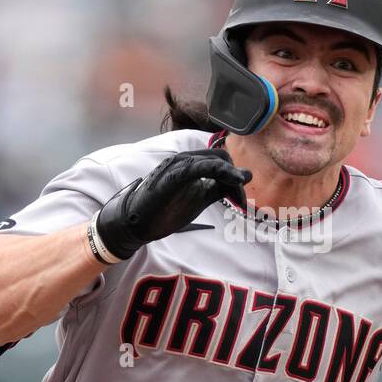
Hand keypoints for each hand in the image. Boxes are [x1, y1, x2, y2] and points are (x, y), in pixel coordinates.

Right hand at [95, 148, 251, 260]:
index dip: (236, 178)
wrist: (137, 222)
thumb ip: (219, 188)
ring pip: (215, 162)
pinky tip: (232, 184)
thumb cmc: (166, 209)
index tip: (241, 200)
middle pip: (222, 159)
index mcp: (190, 162)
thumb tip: (244, 178)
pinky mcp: (174, 175)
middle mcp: (185, 159)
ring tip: (240, 202)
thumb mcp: (200, 197)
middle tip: (241, 204)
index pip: (221, 160)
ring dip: (233, 180)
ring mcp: (179, 165)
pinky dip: (221, 172)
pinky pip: (202, 167)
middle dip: (237, 181)